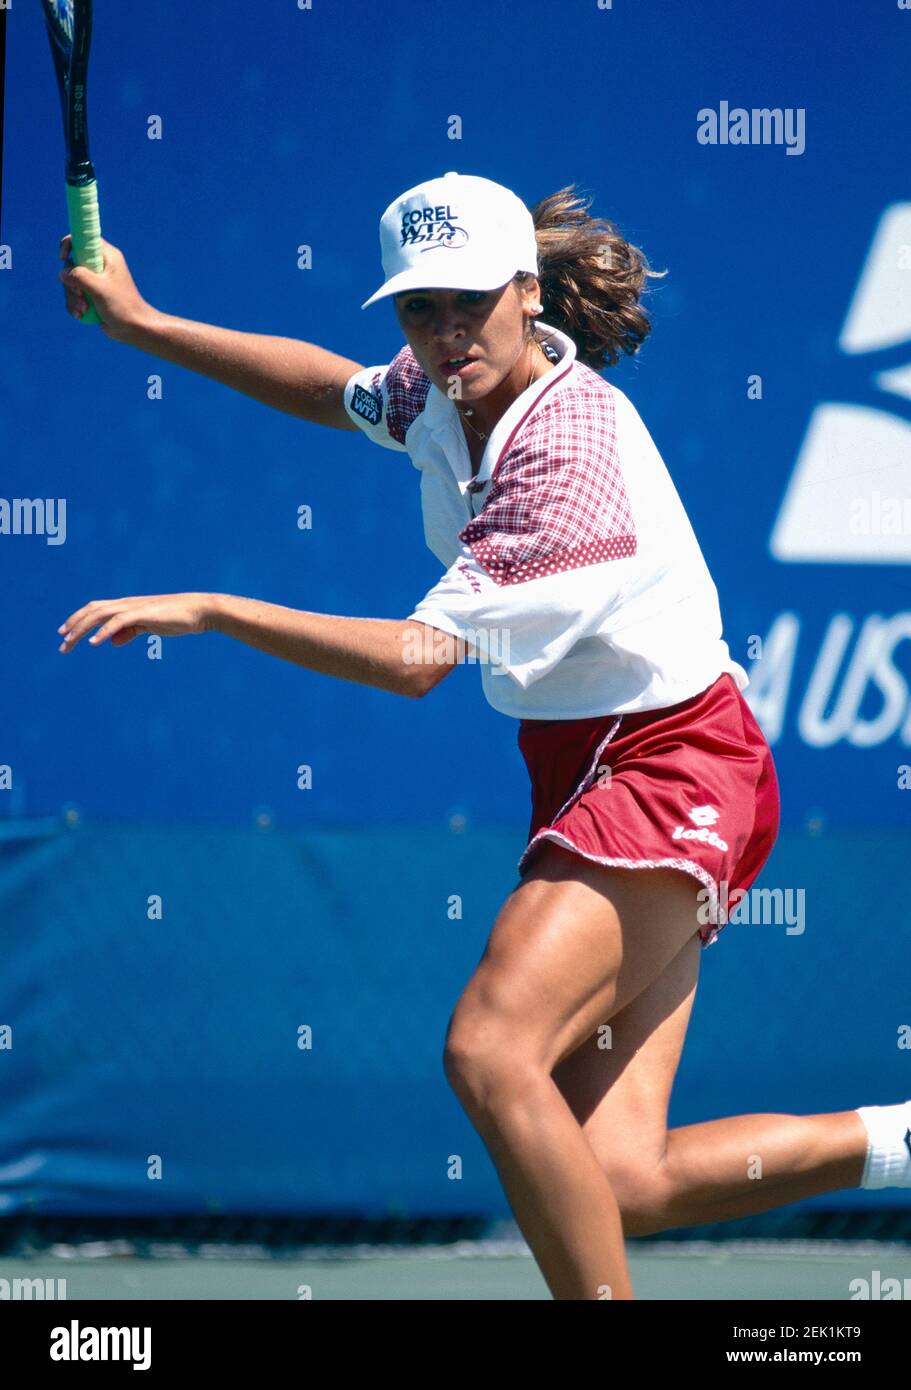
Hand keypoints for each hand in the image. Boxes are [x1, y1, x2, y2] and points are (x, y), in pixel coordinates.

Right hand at [58, 234, 155, 341]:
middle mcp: (101, 266)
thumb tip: (62, 274)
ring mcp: (96, 281)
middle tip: (80, 295)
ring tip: (83, 310)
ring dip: (72, 298)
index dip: (69, 244)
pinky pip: (74, 295)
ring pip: (71, 283)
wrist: (134, 328)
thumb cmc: (122, 305)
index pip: (83, 239)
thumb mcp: (99, 288)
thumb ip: (79, 277)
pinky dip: (75, 305)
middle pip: (72, 265)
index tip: (63, 258)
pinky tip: (81, 315)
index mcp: (107, 256)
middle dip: (71, 283)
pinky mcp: (92, 295)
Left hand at [58, 593, 215, 651]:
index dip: (79, 619)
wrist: (199, 611)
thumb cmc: (177, 618)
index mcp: (128, 606)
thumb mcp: (149, 627)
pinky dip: (104, 631)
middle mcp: (127, 603)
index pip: (96, 609)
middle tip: (62, 643)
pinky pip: (118, 622)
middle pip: (92, 610)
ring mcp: (134, 606)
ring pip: (100, 614)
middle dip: (74, 625)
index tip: (65, 633)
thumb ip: (130, 632)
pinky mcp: (143, 613)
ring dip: (82, 629)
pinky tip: (94, 643)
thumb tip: (111, 642)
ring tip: (69, 643)